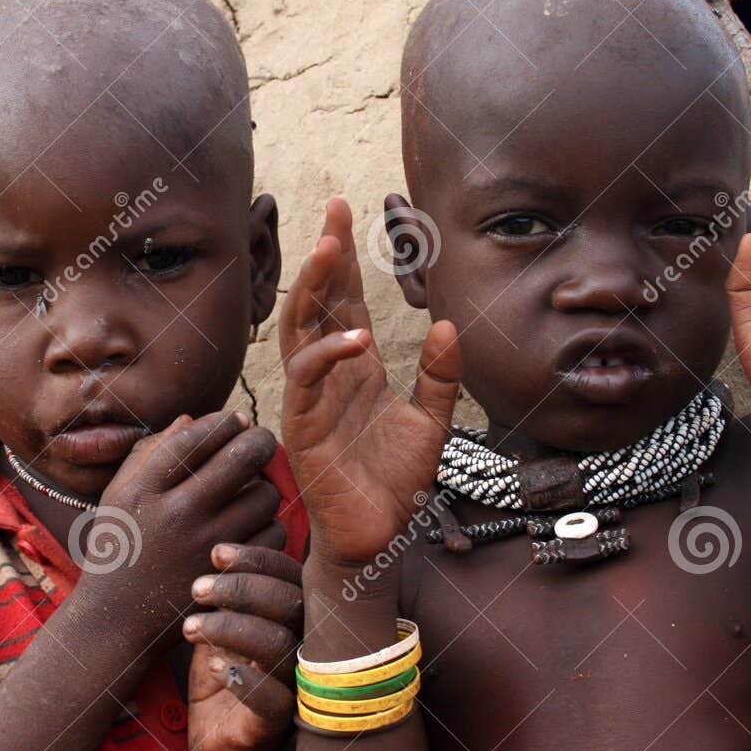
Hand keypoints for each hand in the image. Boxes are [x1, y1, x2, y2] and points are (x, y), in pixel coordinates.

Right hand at [77, 412, 286, 654]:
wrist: (116, 621)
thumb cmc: (120, 548)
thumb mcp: (119, 497)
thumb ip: (149, 454)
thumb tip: (193, 419)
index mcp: (144, 490)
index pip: (196, 436)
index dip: (225, 421)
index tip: (236, 420)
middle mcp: (175, 514)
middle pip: (242, 456)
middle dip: (259, 440)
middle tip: (259, 441)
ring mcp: (206, 546)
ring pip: (265, 495)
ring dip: (264, 487)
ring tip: (250, 491)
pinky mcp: (230, 575)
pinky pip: (273, 535)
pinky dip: (268, 527)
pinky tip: (252, 528)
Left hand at [182, 544, 302, 750]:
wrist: (219, 740)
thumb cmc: (225, 673)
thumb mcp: (221, 626)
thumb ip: (225, 595)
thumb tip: (211, 548)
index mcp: (296, 616)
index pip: (290, 575)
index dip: (257, 559)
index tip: (216, 553)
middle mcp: (305, 646)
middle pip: (291, 604)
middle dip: (241, 589)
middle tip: (198, 589)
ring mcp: (297, 686)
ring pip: (280, 646)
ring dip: (232, 629)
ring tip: (191, 627)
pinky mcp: (279, 724)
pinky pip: (273, 701)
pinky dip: (245, 680)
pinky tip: (217, 667)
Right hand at [279, 197, 461, 563]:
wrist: (378, 539)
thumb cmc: (396, 483)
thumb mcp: (433, 422)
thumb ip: (441, 375)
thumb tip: (450, 324)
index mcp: (355, 369)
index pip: (345, 301)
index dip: (345, 259)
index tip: (346, 212)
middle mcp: (328, 376)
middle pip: (317, 303)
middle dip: (324, 258)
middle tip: (333, 214)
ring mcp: (311, 399)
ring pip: (301, 331)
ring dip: (314, 290)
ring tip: (331, 250)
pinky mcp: (303, 428)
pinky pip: (306, 381)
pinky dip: (327, 354)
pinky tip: (355, 337)